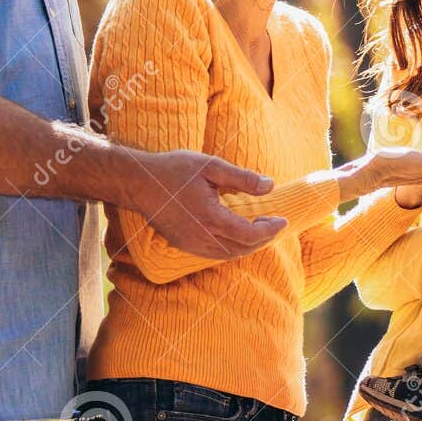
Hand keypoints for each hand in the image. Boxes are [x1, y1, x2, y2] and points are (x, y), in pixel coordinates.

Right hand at [123, 149, 287, 260]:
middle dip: (263, 239)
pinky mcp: (183, 244)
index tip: (282, 218)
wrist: (138, 182)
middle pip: (242, 249)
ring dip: (248, 245)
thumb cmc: (174, 170)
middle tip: (275, 223)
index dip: (270, 229)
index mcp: (210, 218)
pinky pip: (214, 252)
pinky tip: (237, 232)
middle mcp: (200, 237)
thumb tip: (270, 186)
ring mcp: (190, 244)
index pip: (249, 234)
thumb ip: (243, 178)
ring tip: (261, 228)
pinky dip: (232, 247)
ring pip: (228, 254)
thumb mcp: (211, 166)